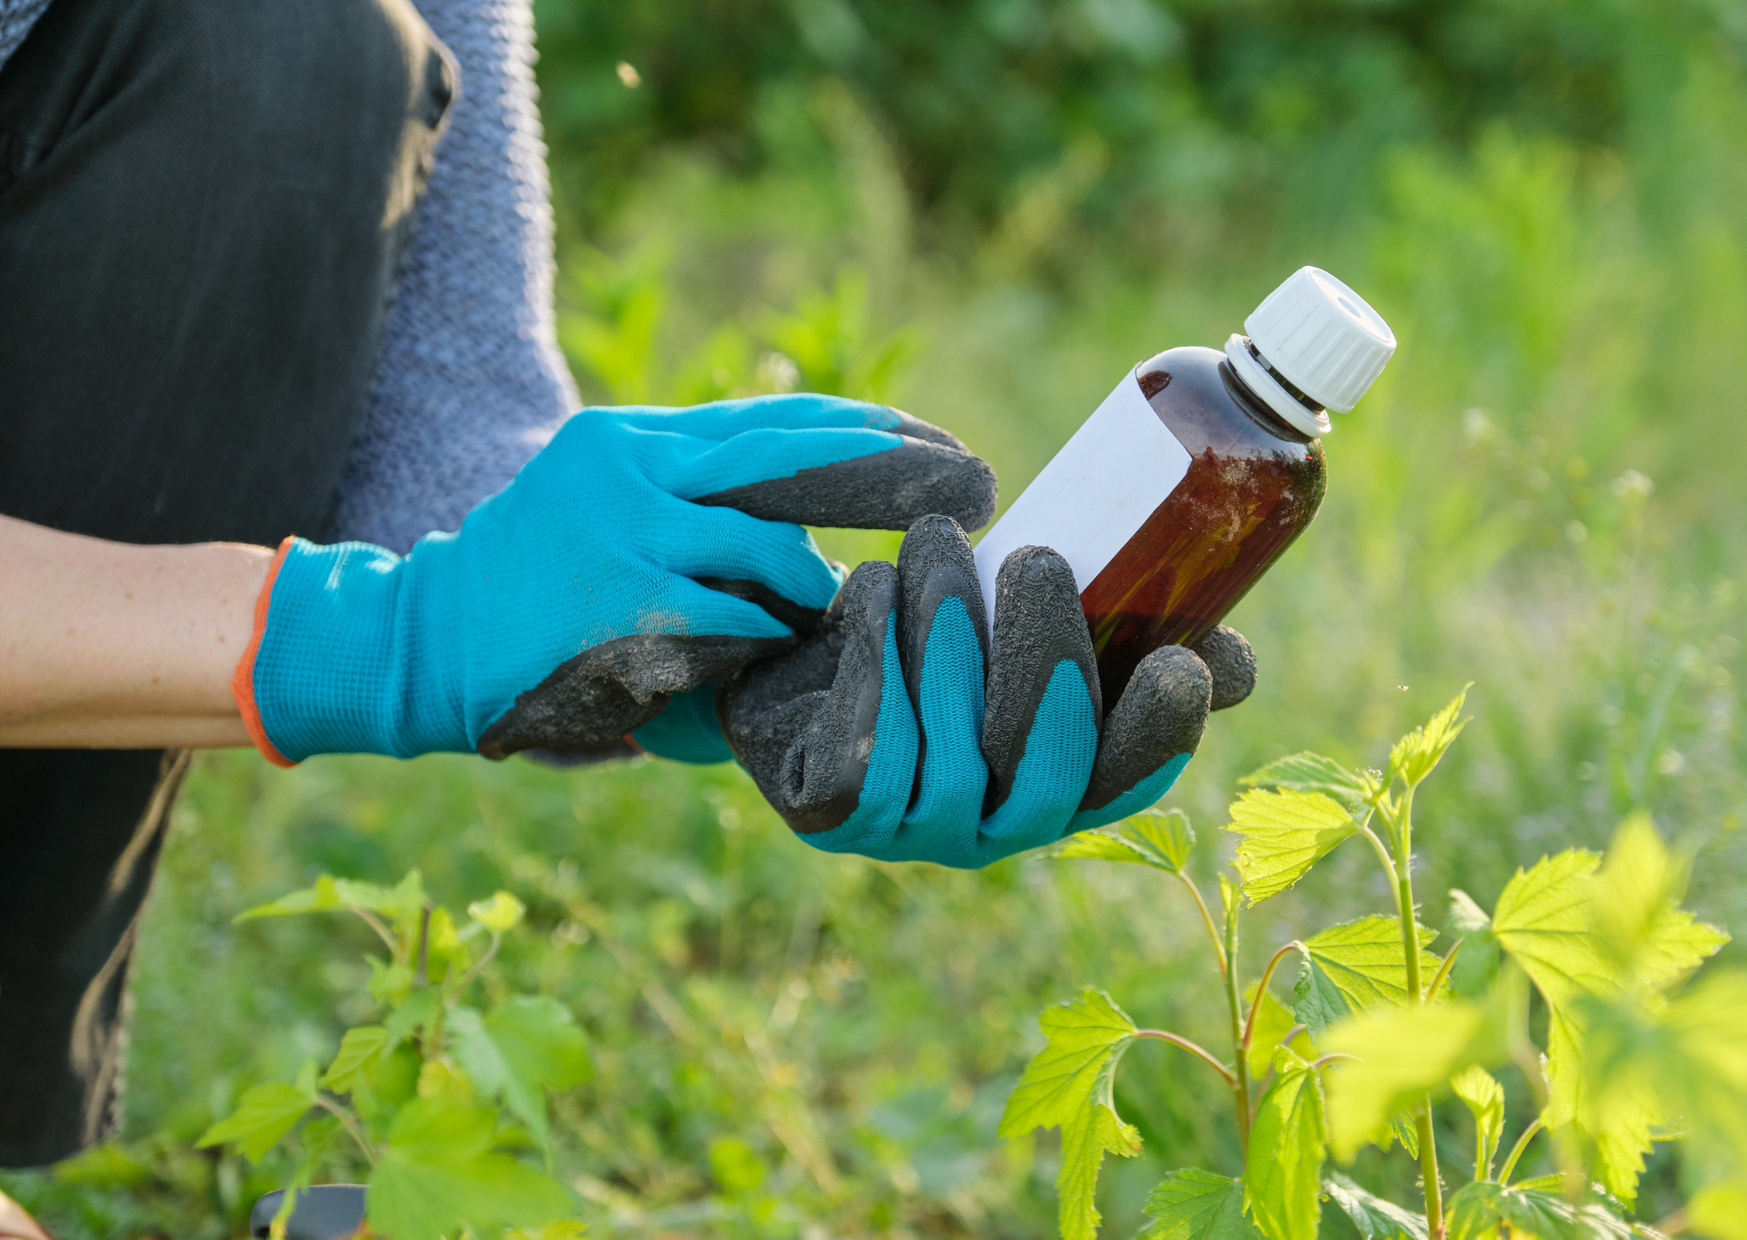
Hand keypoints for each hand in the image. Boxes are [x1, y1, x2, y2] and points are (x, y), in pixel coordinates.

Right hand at [236, 396, 995, 763]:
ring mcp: (628, 534)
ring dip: (816, 587)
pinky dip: (766, 640)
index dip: (865, 429)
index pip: (773, 422)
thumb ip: (700, 519)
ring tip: (830, 611)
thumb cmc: (533, 592)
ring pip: (772, 550)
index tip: (939, 443)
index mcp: (634, 443)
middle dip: (895, 470)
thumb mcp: (610, 519)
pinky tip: (769, 653)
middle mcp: (634, 470)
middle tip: (976, 483)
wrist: (420, 642)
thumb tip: (815, 550)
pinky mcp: (626, 605)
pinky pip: (737, 623)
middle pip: (793, 455)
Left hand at [718, 515, 1254, 867]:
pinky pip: (867, 750)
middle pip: (1044, 772)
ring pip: (954, 752)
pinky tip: (870, 584)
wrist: (787, 656)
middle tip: (1036, 559)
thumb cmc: (926, 633)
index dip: (1159, 734)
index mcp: (1056, 784)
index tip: (1180, 661)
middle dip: (1047, 659)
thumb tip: (1234, 664)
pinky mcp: (831, 814)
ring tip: (936, 541)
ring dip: (947, 634)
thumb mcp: (1021, 621)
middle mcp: (992, 827)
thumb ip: (1125, 637)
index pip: (1126, 783)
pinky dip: (873, 656)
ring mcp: (910, 831)